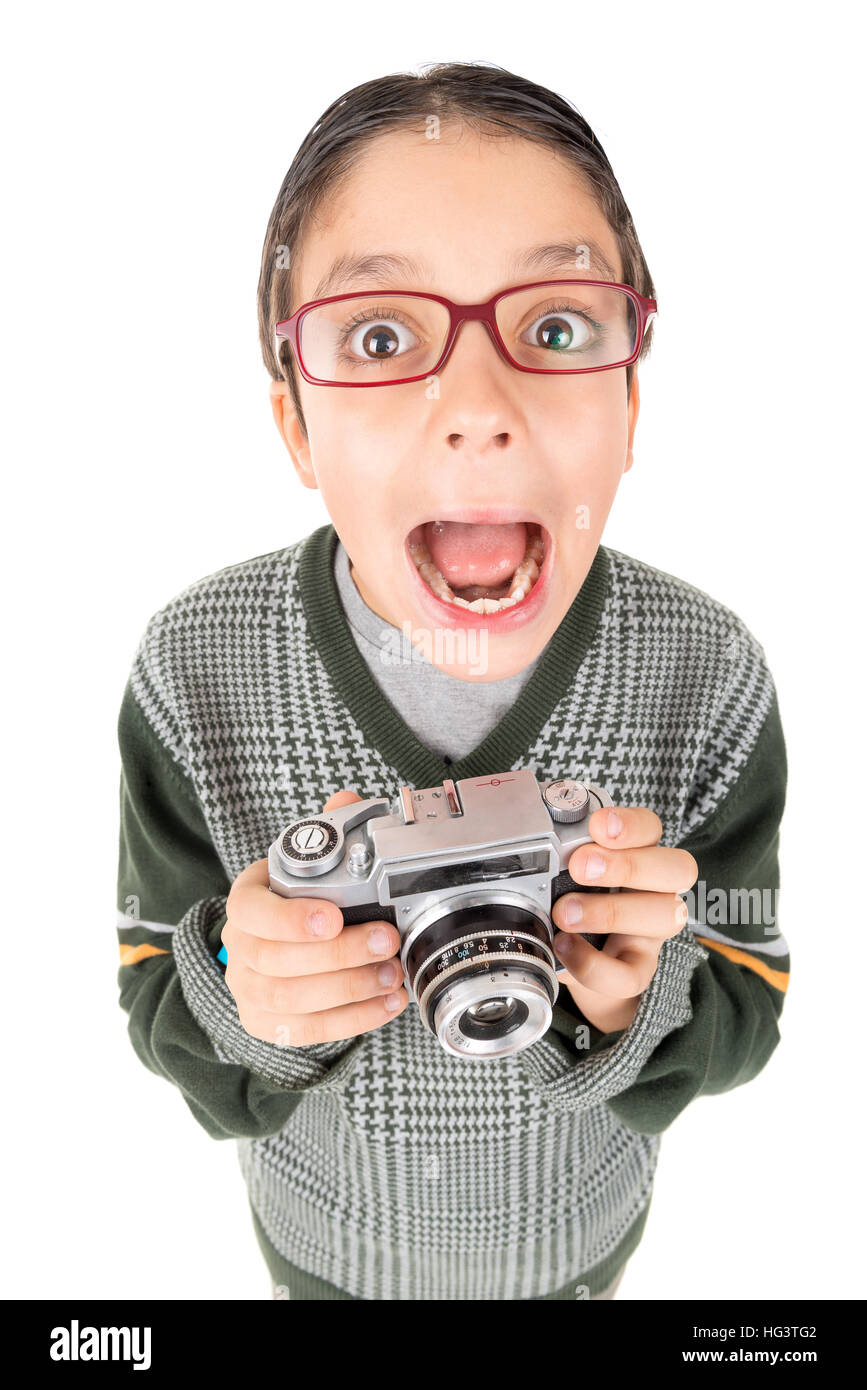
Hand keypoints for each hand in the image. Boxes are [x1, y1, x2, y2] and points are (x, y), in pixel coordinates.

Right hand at [221, 790, 408, 1045]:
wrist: (277, 946)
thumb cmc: (297, 900)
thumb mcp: (307, 863)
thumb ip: (327, 830)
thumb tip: (345, 799)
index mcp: (246, 901)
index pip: (250, 911)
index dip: (289, 919)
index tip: (333, 916)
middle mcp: (239, 948)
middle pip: (275, 961)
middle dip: (338, 955)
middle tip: (386, 941)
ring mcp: (249, 990)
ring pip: (290, 1000)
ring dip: (349, 989)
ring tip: (392, 975)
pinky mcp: (267, 1024)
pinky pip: (307, 1030)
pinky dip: (353, 1020)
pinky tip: (388, 1003)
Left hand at [552, 806, 697, 1034]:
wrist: (574, 958)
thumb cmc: (572, 899)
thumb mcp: (564, 872)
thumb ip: (557, 855)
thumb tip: (526, 839)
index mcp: (640, 854)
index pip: (653, 829)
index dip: (632, 825)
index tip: (598, 826)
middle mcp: (657, 889)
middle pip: (678, 869)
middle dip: (628, 865)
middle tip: (580, 866)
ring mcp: (652, 932)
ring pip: (665, 916)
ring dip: (611, 911)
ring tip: (564, 913)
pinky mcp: (638, 970)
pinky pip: (630, 976)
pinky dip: (593, 964)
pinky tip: (563, 946)